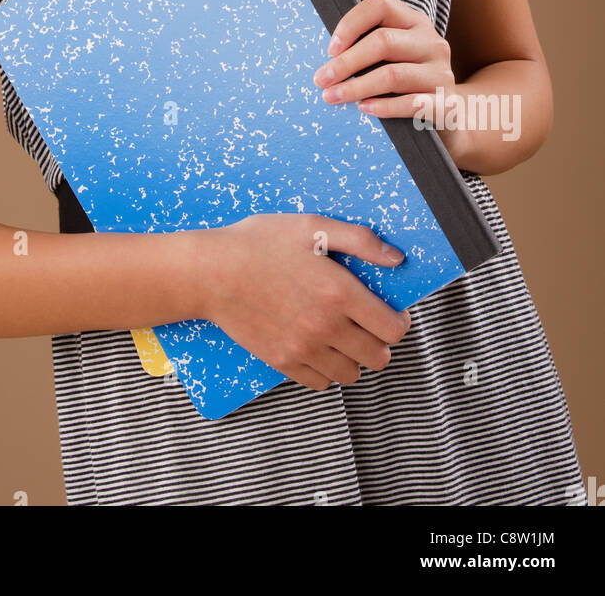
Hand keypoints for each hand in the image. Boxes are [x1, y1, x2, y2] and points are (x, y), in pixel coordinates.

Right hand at [203, 213, 412, 390]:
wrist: (211, 272)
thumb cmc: (259, 243)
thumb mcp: (312, 227)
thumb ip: (360, 240)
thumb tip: (397, 258)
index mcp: (339, 293)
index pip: (393, 329)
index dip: (399, 321)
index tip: (392, 312)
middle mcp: (325, 327)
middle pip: (378, 357)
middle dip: (380, 341)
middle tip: (368, 324)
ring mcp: (303, 349)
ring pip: (351, 374)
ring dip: (354, 358)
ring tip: (343, 336)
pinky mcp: (282, 362)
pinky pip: (320, 383)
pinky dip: (326, 371)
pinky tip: (319, 347)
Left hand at [313, 0, 456, 121]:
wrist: (453, 114)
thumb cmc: (408, 80)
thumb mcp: (394, 56)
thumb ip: (368, 47)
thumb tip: (328, 55)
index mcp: (415, 22)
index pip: (381, 5)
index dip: (351, 23)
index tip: (330, 48)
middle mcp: (431, 42)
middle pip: (383, 41)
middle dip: (346, 62)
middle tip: (321, 79)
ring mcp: (441, 72)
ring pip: (393, 75)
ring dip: (356, 87)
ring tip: (332, 97)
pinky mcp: (445, 102)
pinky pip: (411, 103)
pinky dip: (383, 107)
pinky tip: (364, 108)